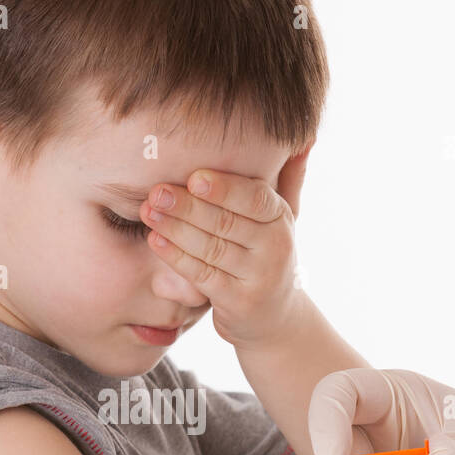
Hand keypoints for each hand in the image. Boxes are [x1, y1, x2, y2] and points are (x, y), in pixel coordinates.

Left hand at [138, 148, 311, 346]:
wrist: (273, 317)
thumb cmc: (266, 255)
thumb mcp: (282, 218)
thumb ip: (289, 177)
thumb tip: (306, 137)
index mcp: (281, 218)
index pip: (254, 198)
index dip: (224, 188)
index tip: (193, 177)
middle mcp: (275, 247)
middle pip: (226, 222)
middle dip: (187, 205)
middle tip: (156, 192)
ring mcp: (257, 277)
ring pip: (210, 247)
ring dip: (175, 228)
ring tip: (148, 211)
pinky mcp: (238, 301)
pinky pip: (202, 274)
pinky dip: (176, 257)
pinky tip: (155, 240)